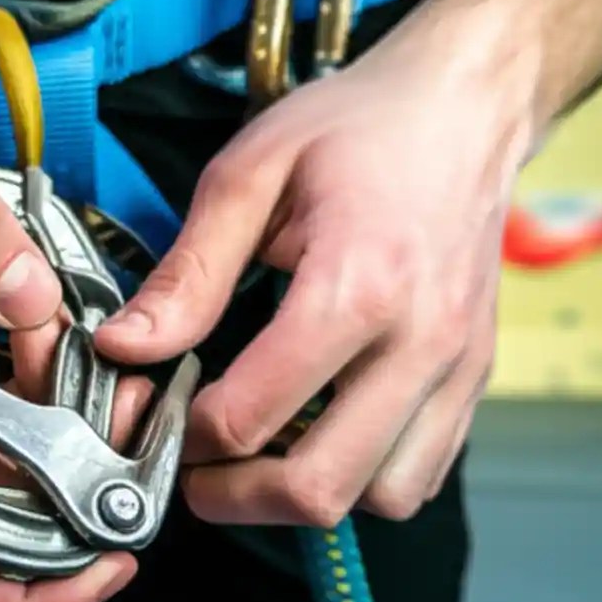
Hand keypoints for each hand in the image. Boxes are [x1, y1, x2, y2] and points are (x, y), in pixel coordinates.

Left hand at [95, 41, 536, 526]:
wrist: (463, 105)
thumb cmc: (355, 127)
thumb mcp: (247, 176)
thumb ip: (187, 274)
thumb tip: (125, 347)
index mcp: (358, 285)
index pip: (254, 415)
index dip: (186, 438)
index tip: (158, 419)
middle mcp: (421, 340)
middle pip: (320, 486)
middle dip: (237, 496)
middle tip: (195, 469)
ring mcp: (458, 366)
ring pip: (379, 495)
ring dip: (306, 492)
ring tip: (259, 450)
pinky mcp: (475, 376)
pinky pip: (420, 470)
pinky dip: (362, 474)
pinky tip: (318, 429)